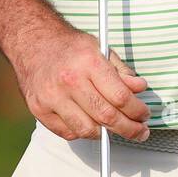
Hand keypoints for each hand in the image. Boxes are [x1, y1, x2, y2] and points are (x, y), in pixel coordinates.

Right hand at [14, 25, 150, 141]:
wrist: (33, 42)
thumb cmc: (69, 47)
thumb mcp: (101, 49)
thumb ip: (122, 72)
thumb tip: (140, 88)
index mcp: (88, 62)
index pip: (121, 97)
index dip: (137, 111)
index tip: (144, 115)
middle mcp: (69, 80)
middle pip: (107, 117)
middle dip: (129, 129)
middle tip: (139, 131)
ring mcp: (52, 97)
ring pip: (88, 130)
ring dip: (106, 133)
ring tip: (115, 128)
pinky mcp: (39, 109)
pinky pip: (68, 133)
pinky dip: (83, 132)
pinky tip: (91, 123)